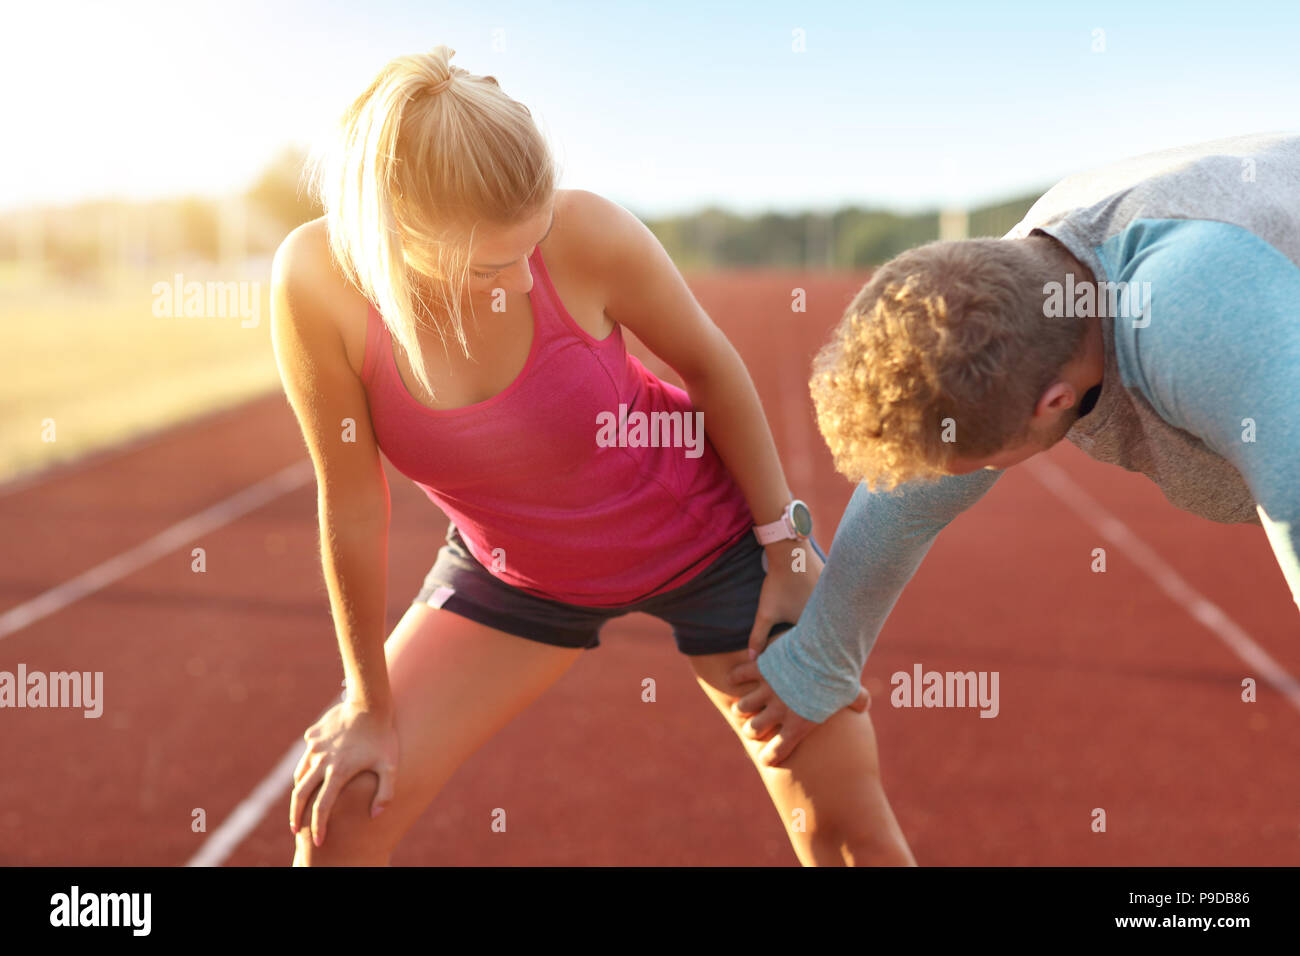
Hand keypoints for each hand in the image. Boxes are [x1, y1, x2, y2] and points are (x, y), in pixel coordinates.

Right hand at [290, 699, 398, 847]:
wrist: (369, 702)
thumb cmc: (383, 736)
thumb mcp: (390, 766)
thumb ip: (385, 793)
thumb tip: (375, 815)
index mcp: (338, 773)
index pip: (322, 808)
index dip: (318, 827)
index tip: (318, 841)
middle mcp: (321, 762)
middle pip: (300, 795)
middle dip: (296, 816)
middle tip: (296, 829)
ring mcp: (315, 748)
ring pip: (300, 774)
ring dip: (299, 791)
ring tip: (301, 802)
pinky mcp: (313, 735)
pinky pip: (306, 754)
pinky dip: (306, 765)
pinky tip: (313, 768)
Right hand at [727, 658, 869, 766]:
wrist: (824, 651)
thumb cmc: (839, 675)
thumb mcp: (851, 691)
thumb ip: (857, 701)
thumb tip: (864, 706)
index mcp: (798, 724)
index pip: (777, 751)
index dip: (770, 758)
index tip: (767, 759)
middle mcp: (778, 711)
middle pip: (754, 730)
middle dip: (752, 731)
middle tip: (754, 729)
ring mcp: (767, 690)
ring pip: (743, 707)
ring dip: (742, 708)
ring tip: (742, 708)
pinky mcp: (760, 669)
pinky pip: (739, 676)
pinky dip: (734, 677)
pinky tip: (733, 678)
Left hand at [747, 538, 824, 659]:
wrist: (791, 554)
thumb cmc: (778, 584)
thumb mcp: (765, 613)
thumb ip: (758, 636)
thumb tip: (751, 657)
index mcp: (814, 624)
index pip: (812, 643)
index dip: (806, 649)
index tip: (803, 654)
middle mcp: (827, 613)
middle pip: (820, 629)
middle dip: (813, 634)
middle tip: (808, 639)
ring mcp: (832, 598)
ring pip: (825, 612)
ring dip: (820, 617)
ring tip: (810, 618)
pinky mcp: (833, 586)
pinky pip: (830, 598)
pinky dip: (825, 601)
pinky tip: (819, 601)